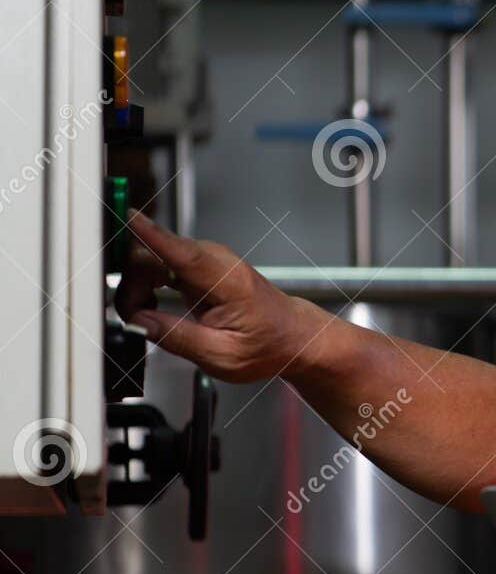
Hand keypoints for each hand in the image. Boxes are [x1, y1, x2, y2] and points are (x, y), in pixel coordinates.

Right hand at [113, 211, 331, 383]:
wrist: (290, 335)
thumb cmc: (266, 344)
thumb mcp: (222, 356)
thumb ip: (177, 338)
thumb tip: (138, 324)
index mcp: (228, 282)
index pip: (184, 253)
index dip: (153, 235)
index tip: (128, 217)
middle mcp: (215, 261)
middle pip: (152, 257)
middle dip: (134, 288)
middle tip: (139, 321)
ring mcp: (204, 258)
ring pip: (150, 260)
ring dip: (139, 290)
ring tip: (153, 319)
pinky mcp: (195, 263)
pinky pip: (157, 265)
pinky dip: (146, 287)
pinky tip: (156, 308)